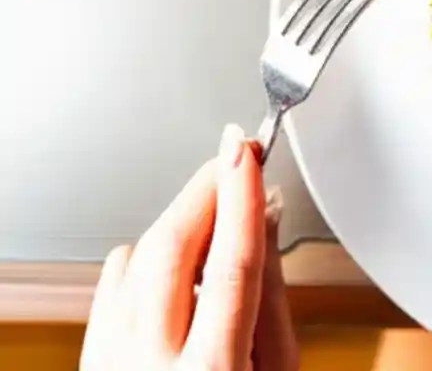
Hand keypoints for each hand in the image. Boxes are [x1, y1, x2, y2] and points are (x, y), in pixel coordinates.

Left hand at [81, 125, 299, 370]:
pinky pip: (112, 283)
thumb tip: (264, 222)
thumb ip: (270, 297)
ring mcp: (111, 364)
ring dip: (180, 218)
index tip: (248, 151)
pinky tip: (175, 253)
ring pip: (136, 258)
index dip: (241, 198)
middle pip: (173, 249)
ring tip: (218, 206)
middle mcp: (150, 368)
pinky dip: (146, 254)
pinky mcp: (92, 358)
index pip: (229, 264)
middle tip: (234, 156)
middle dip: (205, 190)